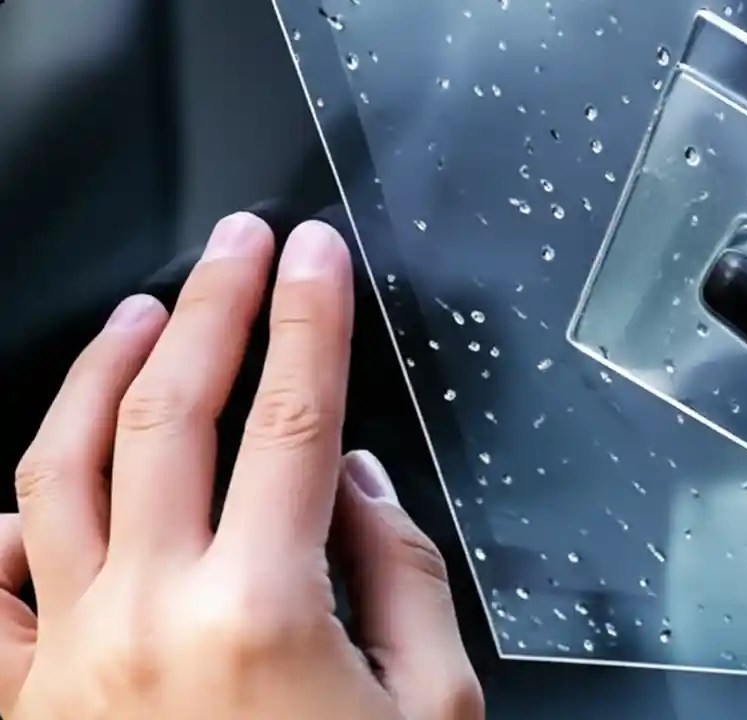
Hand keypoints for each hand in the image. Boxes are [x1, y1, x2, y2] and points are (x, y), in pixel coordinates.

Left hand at [2, 214, 481, 718]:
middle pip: (171, 412)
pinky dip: (7, 520)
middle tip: (236, 242)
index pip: (293, 418)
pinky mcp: (30, 703)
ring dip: (101, 371)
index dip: (310, 318)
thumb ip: (401, 578)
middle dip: (212, 305)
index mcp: (264, 613)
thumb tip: (361, 483)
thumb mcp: (429, 709)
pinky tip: (31, 486)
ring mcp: (72, 658)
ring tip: (138, 313)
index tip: (315, 257)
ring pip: (59, 467)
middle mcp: (151, 618)